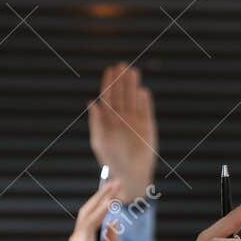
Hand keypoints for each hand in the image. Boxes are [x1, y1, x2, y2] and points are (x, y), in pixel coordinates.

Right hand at [69, 179, 123, 240]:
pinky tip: (112, 203)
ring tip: (116, 187)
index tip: (117, 190)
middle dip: (102, 194)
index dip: (103, 201)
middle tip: (118, 182)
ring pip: (89, 213)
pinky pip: (91, 223)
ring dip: (103, 198)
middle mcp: (79, 238)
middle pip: (89, 209)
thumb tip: (115, 223)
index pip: (93, 215)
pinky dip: (101, 211)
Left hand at [88, 62, 156, 202]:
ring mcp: (135, 121)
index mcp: (109, 119)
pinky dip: (145, 102)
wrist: (130, 175)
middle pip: (122, 94)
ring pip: (134, 99)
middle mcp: (122, 117)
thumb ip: (96, 123)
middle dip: (121, 80)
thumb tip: (92, 103)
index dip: (109, 83)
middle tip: (122, 65)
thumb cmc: (112, 160)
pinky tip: (143, 92)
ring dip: (133, 86)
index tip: (110, 70)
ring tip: (133, 71)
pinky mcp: (148, 127)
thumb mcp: (100, 142)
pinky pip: (146, 111)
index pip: (109, 96)